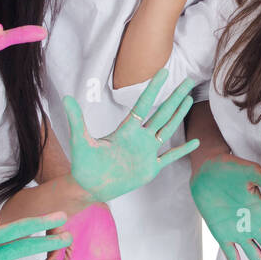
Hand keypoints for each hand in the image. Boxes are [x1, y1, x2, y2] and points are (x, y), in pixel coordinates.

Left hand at [66, 69, 200, 201]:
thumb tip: (65, 98)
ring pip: (168, 129)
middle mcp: (140, 138)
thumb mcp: (80, 141)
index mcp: (126, 130)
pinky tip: (194, 142)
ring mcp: (147, 152)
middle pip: (162, 113)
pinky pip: (170, 157)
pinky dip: (182, 150)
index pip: (143, 104)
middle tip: (187, 81)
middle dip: (175, 97)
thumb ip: (77, 120)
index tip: (162, 72)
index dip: (153, 88)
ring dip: (179, 114)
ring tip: (189, 99)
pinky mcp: (150, 168)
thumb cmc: (84, 165)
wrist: (89, 188)